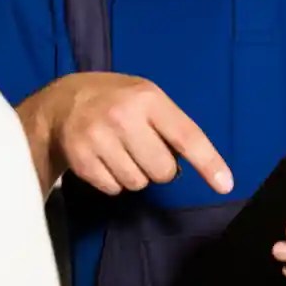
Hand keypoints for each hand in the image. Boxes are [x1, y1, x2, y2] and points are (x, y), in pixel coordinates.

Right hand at [36, 72, 232, 195]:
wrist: (61, 103)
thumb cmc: (115, 100)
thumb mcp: (145, 96)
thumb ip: (170, 125)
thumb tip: (195, 165)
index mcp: (147, 98)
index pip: (186, 136)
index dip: (208, 163)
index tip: (225, 185)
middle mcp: (123, 117)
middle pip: (163, 171)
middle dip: (158, 168)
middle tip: (143, 149)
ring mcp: (99, 138)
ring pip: (137, 183)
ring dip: (134, 174)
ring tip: (120, 151)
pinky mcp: (81, 160)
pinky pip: (114, 189)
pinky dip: (113, 181)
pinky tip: (103, 159)